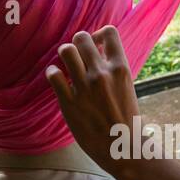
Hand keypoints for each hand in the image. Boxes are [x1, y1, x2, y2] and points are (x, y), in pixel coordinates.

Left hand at [45, 26, 140, 174]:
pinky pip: (54, 75)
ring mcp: (85, 87)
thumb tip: (99, 53)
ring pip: (66, 51)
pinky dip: (53, 73)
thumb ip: (114, 70)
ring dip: (64, 55)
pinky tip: (57, 79)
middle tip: (78, 56)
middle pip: (82, 38)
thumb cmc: (126, 119)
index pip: (110, 32)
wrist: (123, 148)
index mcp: (120, 68)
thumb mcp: (127, 87)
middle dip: (78, 44)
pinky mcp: (69, 102)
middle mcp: (102, 73)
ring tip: (67, 65)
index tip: (96, 44)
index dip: (99, 33)